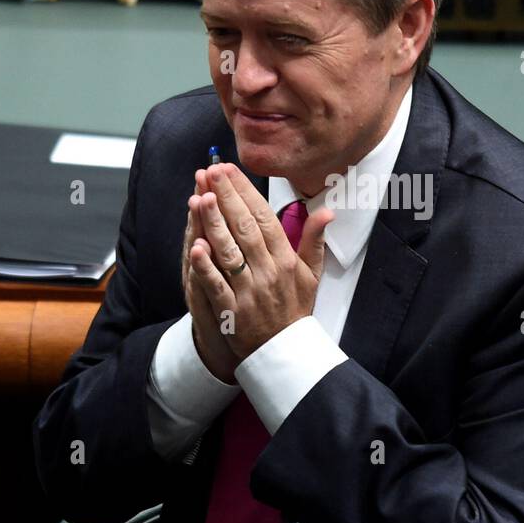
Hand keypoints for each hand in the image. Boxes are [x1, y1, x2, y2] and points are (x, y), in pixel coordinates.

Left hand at [188, 162, 332, 360]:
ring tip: (198, 197)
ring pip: (230, 252)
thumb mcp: (311, 274)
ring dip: (214, 223)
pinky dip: (207, 266)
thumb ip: (314, 240)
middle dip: (227, 197)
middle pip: (245, 228)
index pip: (265, 218)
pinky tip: (195, 244)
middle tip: (211, 171)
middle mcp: (269, 272)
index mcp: (286, 260)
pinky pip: (218, 285)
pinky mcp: (233, 311)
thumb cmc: (295, 309)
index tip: (229, 170)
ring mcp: (250, 291)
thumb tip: (328, 211)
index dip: (246, 193)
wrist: (285, 352)